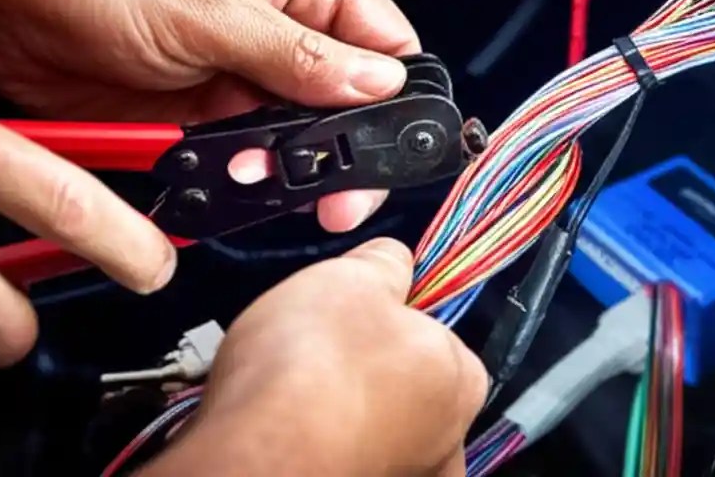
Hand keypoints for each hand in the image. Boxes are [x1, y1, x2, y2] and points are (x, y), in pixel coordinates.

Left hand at [0, 0, 419, 233]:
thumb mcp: (208, 11)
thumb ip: (297, 56)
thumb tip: (377, 85)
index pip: (384, 41)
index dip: (396, 97)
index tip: (392, 148)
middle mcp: (275, 23)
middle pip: (348, 102)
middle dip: (342, 148)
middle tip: (334, 189)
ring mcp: (237, 72)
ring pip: (297, 139)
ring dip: (287, 167)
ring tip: (261, 175)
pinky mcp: (199, 114)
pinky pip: (244, 158)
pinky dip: (242, 179)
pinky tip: (230, 181)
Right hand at [142, 239, 486, 476]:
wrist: (255, 453)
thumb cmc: (312, 369)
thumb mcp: (353, 276)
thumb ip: (384, 265)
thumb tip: (393, 259)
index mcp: (459, 379)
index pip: (437, 335)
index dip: (390, 315)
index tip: (353, 307)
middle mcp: (445, 442)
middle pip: (406, 388)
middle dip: (367, 369)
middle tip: (317, 351)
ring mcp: (402, 473)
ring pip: (373, 428)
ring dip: (342, 413)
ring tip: (293, 394)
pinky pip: (342, 459)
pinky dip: (320, 447)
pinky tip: (287, 433)